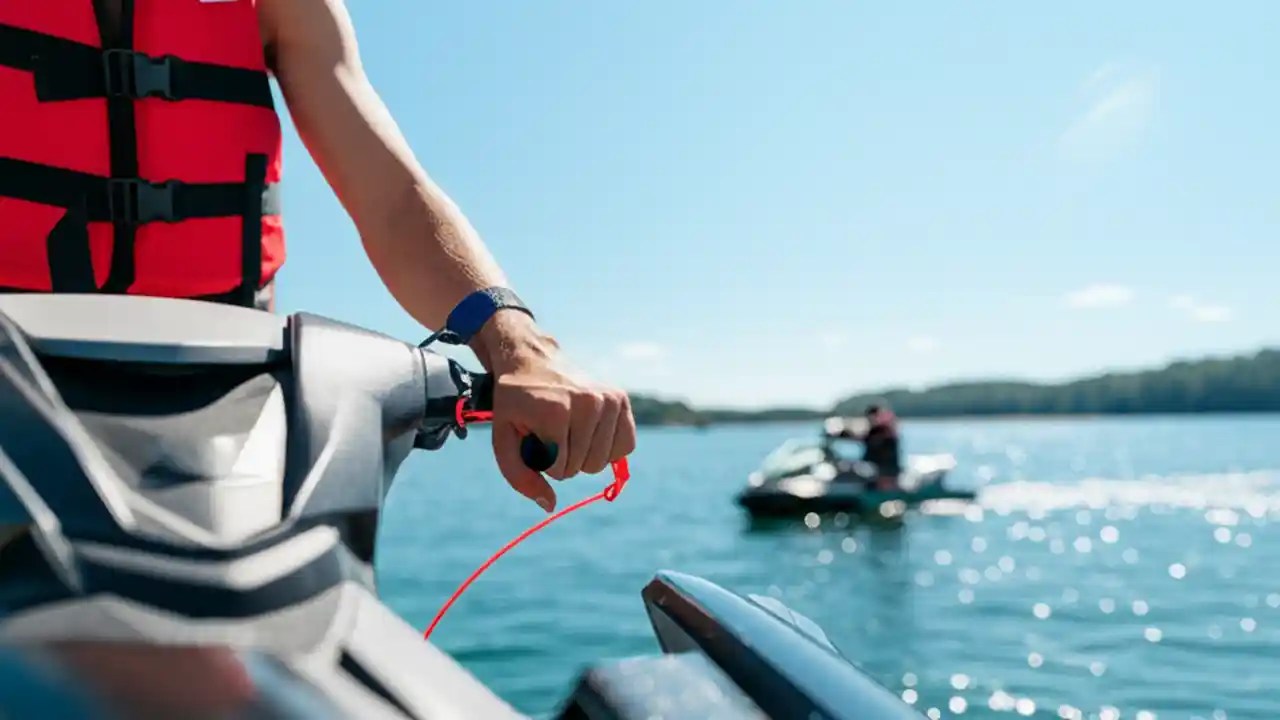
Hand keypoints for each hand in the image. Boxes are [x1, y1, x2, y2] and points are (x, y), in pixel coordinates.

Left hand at [472, 314, 635, 511]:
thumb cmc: (516, 404)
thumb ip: (520, 477)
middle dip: (564, 460)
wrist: (531, 359)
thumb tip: (550, 506)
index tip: (533, 436)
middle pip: (582, 467)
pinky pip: (625, 446)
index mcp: (556, 411)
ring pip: (602, 461)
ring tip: (568, 429)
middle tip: (551, 431)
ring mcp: (608, 398)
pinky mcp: (621, 398)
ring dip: (583, 455)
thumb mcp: (504, 440)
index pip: (559, 470)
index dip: (543, 462)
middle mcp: (588, 402)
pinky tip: (591, 432)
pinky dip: (608, 448)